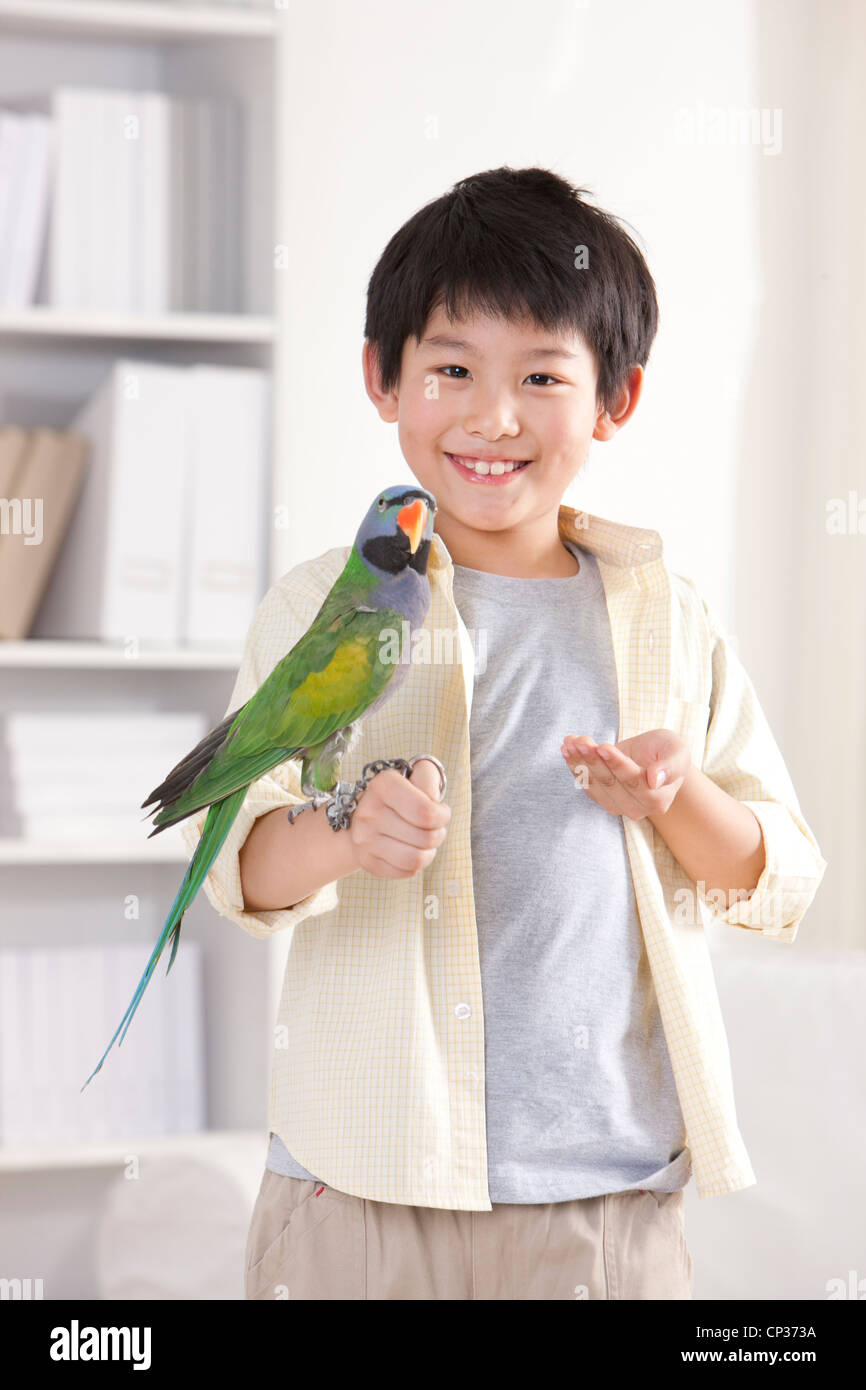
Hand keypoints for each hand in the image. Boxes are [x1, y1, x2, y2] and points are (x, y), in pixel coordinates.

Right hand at [349, 759, 450, 878]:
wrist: (367, 815)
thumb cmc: (402, 795)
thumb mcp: (415, 775)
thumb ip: (429, 776)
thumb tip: (432, 799)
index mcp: (383, 785)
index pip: (426, 812)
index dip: (442, 816)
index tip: (440, 811)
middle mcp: (368, 812)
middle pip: (426, 838)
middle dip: (438, 833)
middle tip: (433, 827)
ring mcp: (364, 839)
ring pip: (417, 859)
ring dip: (429, 851)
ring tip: (425, 841)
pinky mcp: (366, 861)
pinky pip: (406, 871)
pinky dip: (416, 864)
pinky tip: (410, 850)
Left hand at [560, 729, 690, 820]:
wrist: (655, 758)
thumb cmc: (668, 753)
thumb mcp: (678, 752)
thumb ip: (672, 766)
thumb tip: (655, 780)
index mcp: (657, 799)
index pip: (633, 782)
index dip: (617, 764)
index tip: (603, 747)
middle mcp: (636, 808)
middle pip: (610, 783)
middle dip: (593, 760)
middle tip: (581, 741)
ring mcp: (617, 805)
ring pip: (594, 784)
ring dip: (580, 761)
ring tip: (571, 742)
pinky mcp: (601, 798)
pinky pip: (585, 782)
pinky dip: (574, 764)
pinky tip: (567, 747)